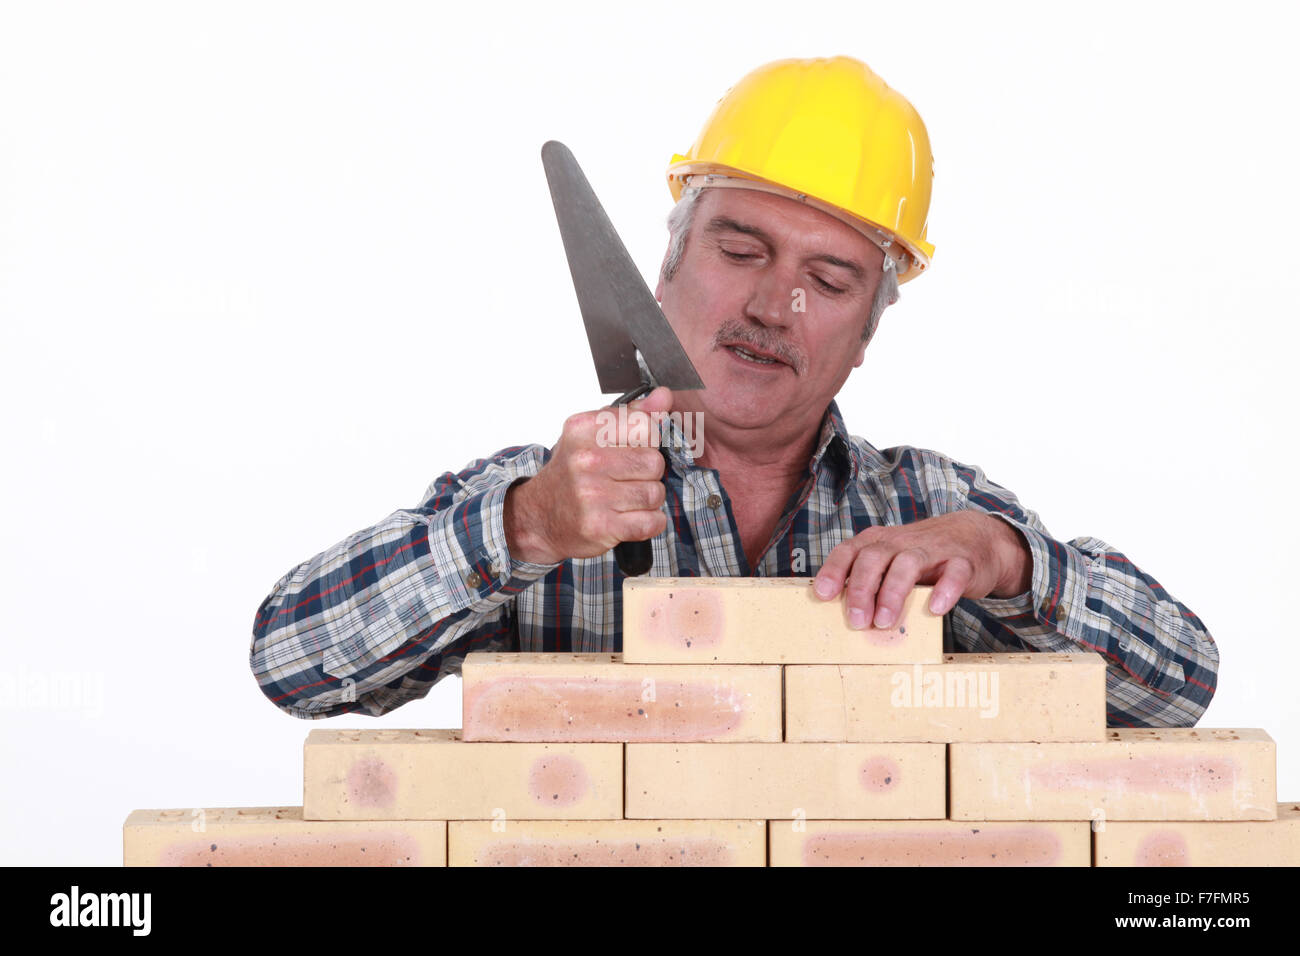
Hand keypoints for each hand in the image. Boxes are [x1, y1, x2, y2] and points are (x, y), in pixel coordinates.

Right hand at [504, 387, 672, 564]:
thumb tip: (664, 396)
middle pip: (654, 462)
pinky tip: (629, 518)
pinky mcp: (601, 526)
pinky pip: (652, 522)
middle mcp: (586, 459)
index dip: (648, 441)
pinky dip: (648, 523)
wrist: (538, 517)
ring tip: (624, 499)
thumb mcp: (592, 435)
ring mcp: (592, 494)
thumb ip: (631, 414)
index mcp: (584, 429)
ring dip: (647, 500)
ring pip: (655, 493)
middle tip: (626, 479)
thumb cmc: (570, 474)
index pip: (646, 426)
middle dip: (648, 474)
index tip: (633, 450)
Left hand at [811, 510, 1032, 628]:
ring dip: (893, 593)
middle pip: (874, 558)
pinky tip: (935, 608)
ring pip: (908, 564)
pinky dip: (944, 590)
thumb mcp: (891, 561)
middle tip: (857, 621)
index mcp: (879, 542)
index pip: (850, 550)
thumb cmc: (922, 557)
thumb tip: (843, 615)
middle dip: (862, 589)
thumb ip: (869, 580)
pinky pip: (953, 573)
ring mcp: (932, 550)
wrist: (975, 538)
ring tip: (885, 621)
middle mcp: (902, 542)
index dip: (834, 571)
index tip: (823, 595)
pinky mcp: (962, 562)